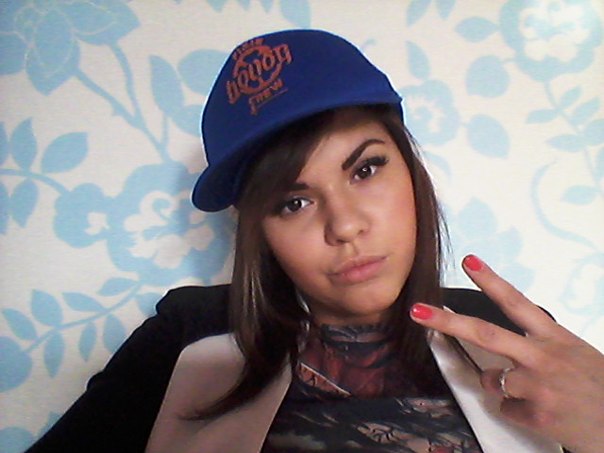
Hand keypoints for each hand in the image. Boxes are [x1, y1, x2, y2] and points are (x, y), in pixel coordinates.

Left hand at [410, 254, 603, 452]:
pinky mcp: (537, 414)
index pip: (517, 302)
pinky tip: (543, 414)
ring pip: (490, 379)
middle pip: (486, 333)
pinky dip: (517, 411)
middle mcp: (542, 356)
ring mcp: (538, 386)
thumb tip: (502, 356)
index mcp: (555, 337)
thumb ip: (538, 347)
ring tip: (534, 394)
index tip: (468, 260)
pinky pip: (506, 408)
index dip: (491, 280)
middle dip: (447, 321)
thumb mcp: (575, 354)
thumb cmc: (599, 387)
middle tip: (417, 310)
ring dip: (500, 385)